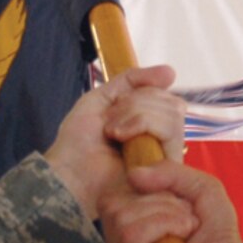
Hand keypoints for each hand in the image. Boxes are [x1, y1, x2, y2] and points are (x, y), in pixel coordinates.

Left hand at [43, 65, 183, 219]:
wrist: (69, 171)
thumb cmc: (80, 141)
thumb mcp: (103, 98)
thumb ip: (133, 80)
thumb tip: (171, 72)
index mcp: (148, 122)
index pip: (165, 95)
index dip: (141, 92)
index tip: (114, 106)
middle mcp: (162, 138)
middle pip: (172, 103)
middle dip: (136, 104)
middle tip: (110, 123)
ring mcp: (167, 153)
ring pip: (172, 114)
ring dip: (135, 115)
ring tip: (113, 133)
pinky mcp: (168, 166)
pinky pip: (170, 130)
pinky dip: (141, 124)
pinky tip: (121, 139)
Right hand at [101, 161, 242, 242]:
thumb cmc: (217, 236)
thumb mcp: (199, 188)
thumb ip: (168, 171)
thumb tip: (132, 174)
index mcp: (126, 234)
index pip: (111, 199)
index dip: (146, 192)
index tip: (177, 205)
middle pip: (114, 205)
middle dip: (159, 202)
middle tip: (186, 221)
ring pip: (122, 218)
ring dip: (165, 215)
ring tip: (186, 230)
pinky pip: (131, 236)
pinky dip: (162, 226)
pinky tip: (182, 239)